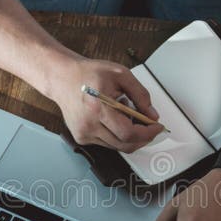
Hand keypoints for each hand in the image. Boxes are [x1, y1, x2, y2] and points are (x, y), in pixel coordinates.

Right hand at [43, 55, 162, 152]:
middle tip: (150, 127)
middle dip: (142, 138)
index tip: (157, 127)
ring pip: (117, 146)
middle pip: (124, 144)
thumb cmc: (89, 74)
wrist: (63, 78)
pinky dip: (117, 136)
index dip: (147, 133)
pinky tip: (114, 120)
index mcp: (98, 108)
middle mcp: (89, 125)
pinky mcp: (81, 138)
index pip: (128, 133)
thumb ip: (140, 94)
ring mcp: (84, 134)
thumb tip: (151, 114)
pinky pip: (107, 144)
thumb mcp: (120, 75)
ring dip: (129, 136)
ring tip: (127, 117)